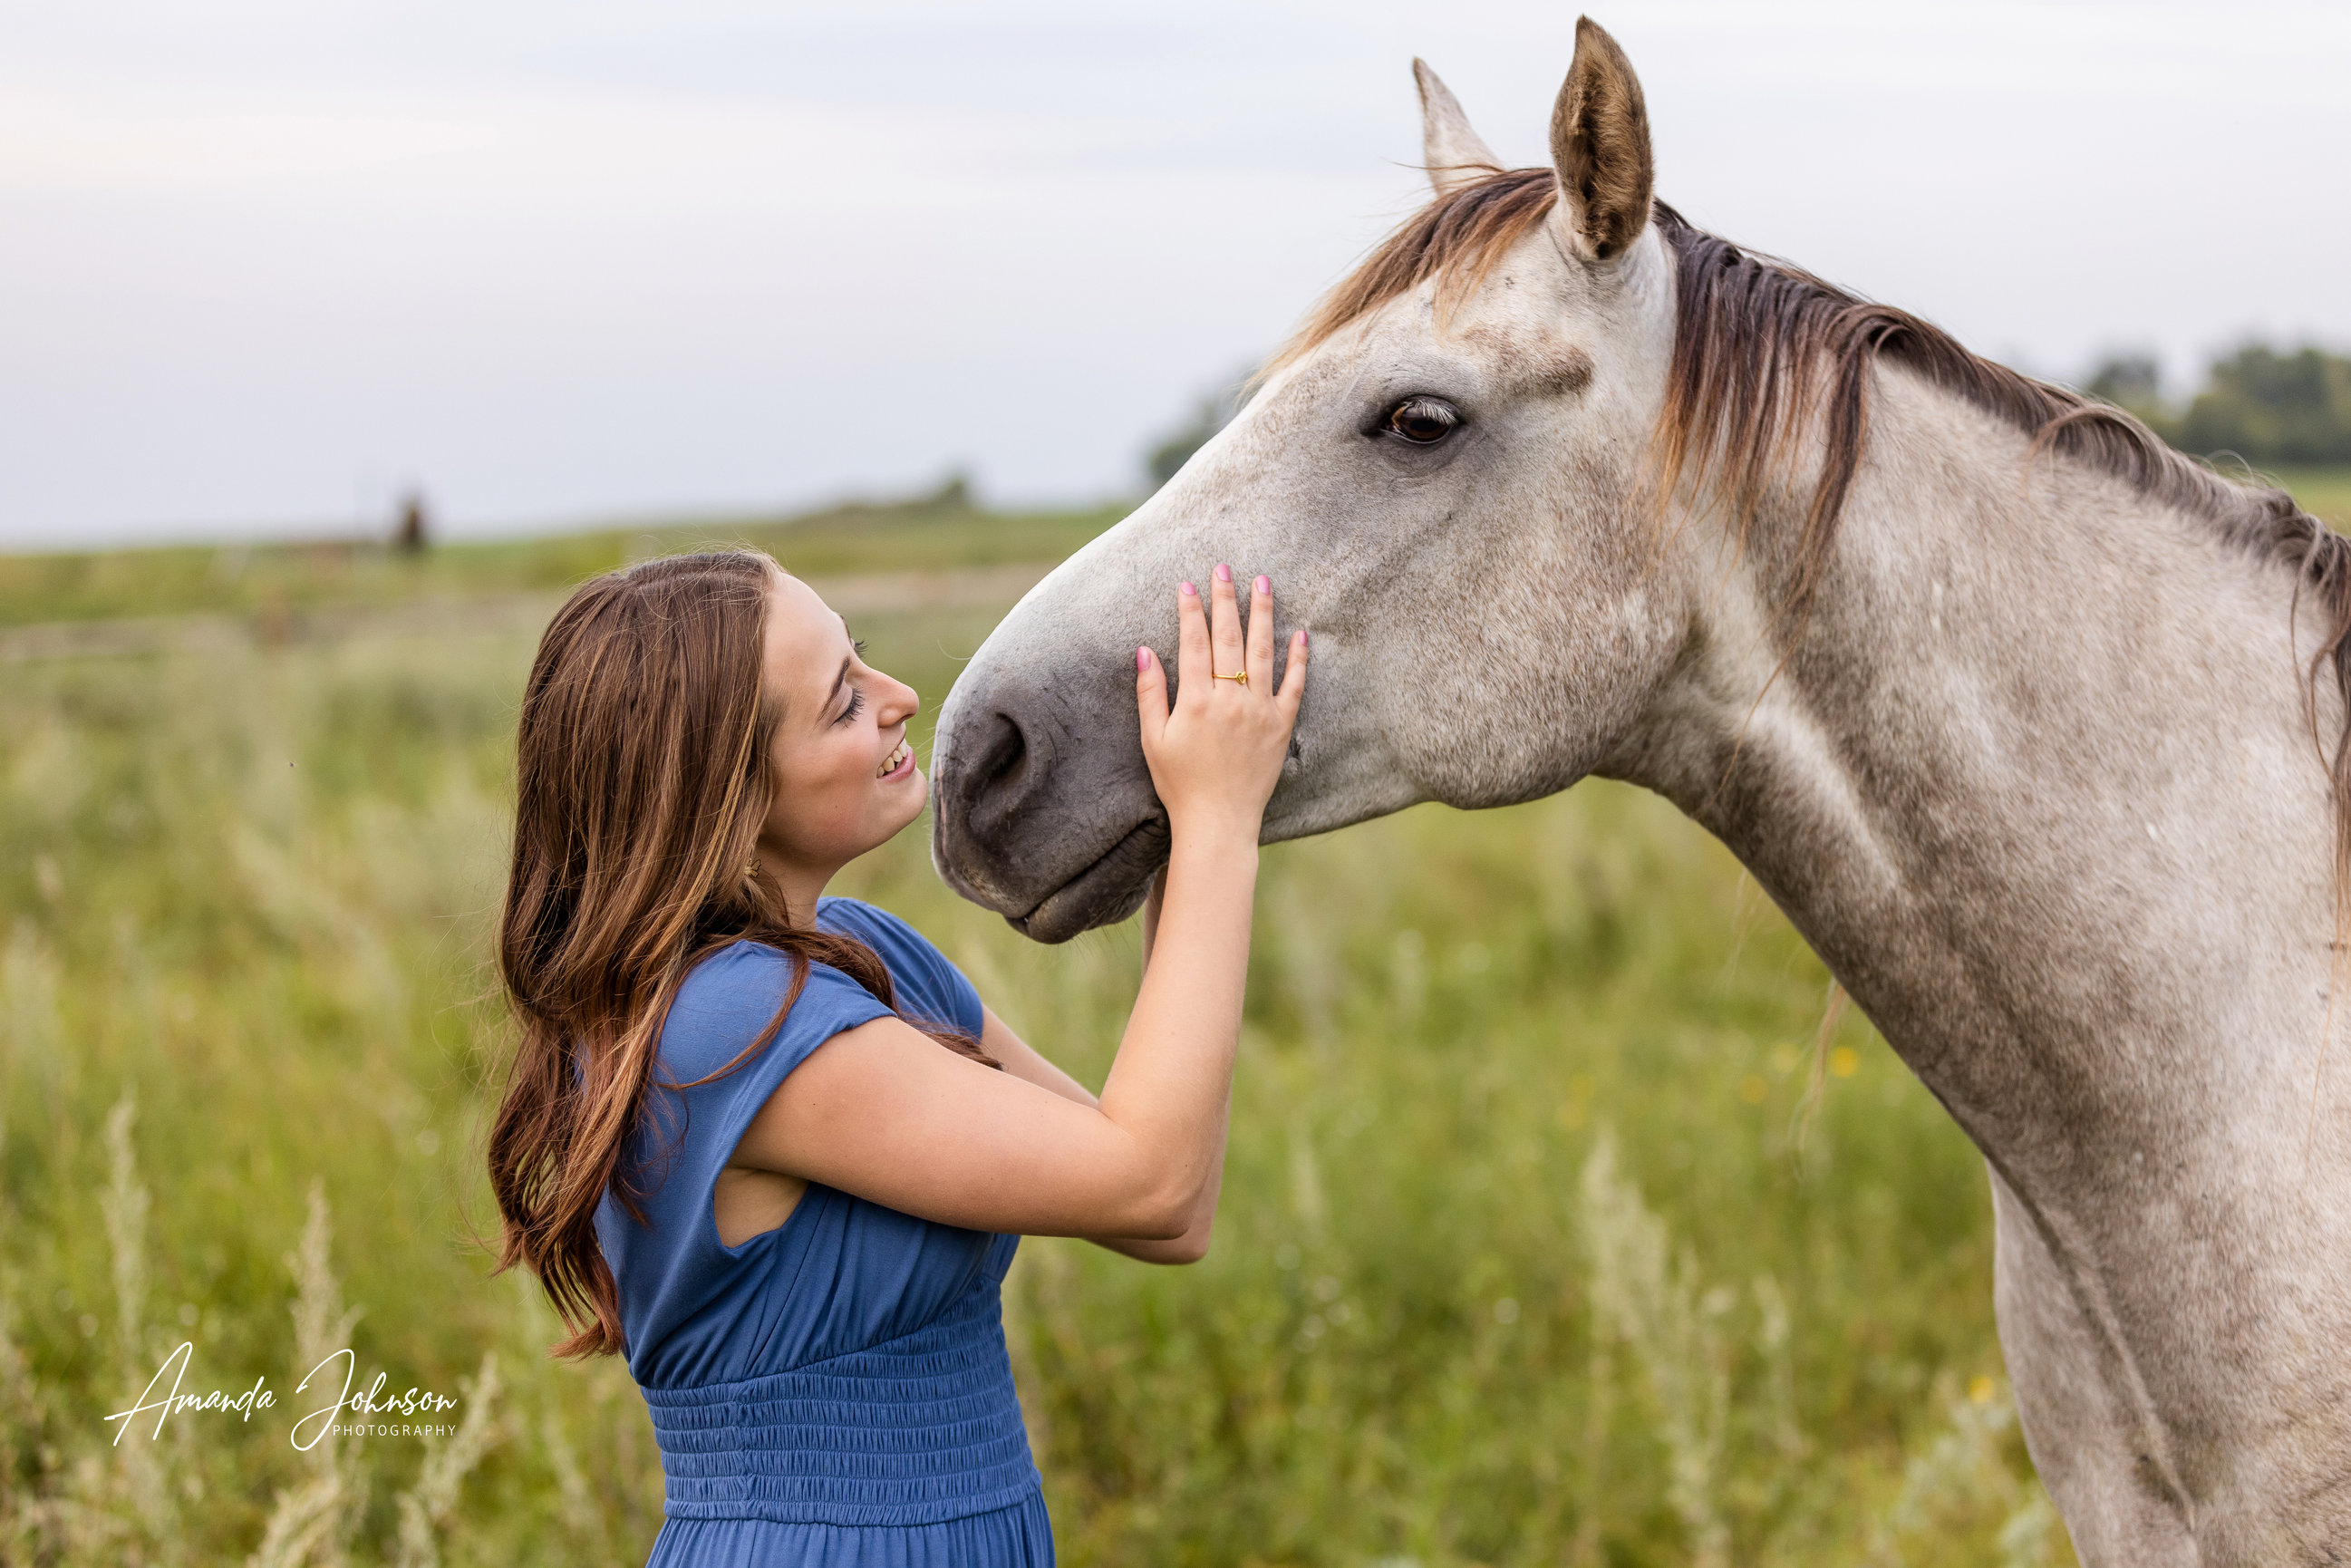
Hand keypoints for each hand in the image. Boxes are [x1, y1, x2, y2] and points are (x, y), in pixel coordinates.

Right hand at [1134, 566, 1306, 842]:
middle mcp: (1231, 699)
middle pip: (1229, 638)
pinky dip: (1298, 658)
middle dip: (1226, 599)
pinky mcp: (1282, 726)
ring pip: (1262, 652)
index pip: (1193, 642)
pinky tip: (1300, 633)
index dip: (1190, 610)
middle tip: (1226, 567)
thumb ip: (1150, 693)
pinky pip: (1294, 685)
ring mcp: (1260, 711)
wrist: (1218, 822)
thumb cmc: (1179, 784)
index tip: (1189, 584)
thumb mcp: (1153, 739)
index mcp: (1196, 700)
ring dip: (1263, 614)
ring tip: (1264, 583)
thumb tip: (1143, 650)